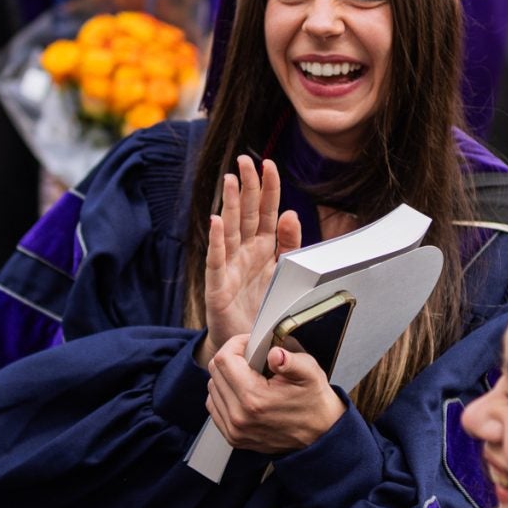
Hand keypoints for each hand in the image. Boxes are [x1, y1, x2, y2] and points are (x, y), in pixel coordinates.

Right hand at [201, 157, 301, 363]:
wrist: (248, 346)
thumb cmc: (264, 309)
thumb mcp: (285, 274)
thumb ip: (290, 245)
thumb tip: (291, 213)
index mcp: (264, 248)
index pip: (266, 211)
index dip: (268, 188)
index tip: (269, 163)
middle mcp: (245, 252)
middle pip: (245, 213)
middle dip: (246, 186)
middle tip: (245, 160)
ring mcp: (229, 267)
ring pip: (230, 229)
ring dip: (229, 204)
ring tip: (230, 179)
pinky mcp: (218, 286)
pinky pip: (217, 259)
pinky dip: (216, 240)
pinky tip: (216, 221)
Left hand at [205, 334, 345, 454]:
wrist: (320, 434)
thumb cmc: (314, 403)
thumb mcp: (309, 374)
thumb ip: (290, 360)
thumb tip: (274, 354)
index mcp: (254, 398)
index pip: (224, 359)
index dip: (235, 344)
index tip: (249, 344)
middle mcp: (239, 416)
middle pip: (215, 372)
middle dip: (231, 358)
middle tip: (252, 357)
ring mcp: (234, 429)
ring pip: (213, 389)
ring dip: (227, 376)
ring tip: (249, 375)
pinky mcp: (233, 437)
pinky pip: (215, 407)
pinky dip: (224, 395)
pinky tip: (243, 391)